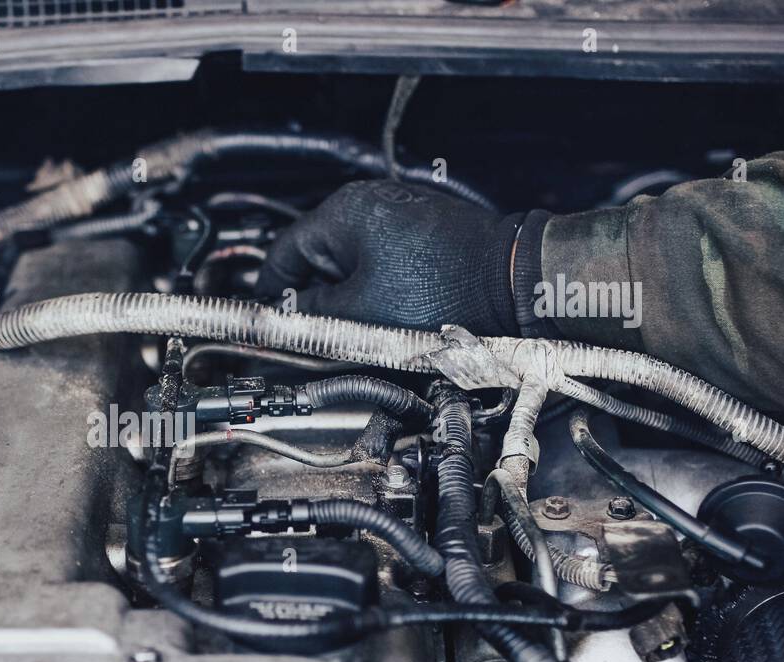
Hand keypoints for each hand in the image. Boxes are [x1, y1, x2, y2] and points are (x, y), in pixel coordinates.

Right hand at [254, 180, 520, 335]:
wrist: (516, 285)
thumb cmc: (445, 291)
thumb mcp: (359, 314)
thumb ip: (310, 314)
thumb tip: (285, 315)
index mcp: (343, 213)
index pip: (284, 254)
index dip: (269, 293)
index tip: (267, 320)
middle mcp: (370, 204)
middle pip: (318, 261)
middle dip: (316, 299)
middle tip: (319, 335)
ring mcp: (400, 217)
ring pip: (354, 268)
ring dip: (351, 300)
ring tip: (365, 330)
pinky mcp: (426, 236)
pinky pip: (385, 268)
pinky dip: (380, 293)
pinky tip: (393, 319)